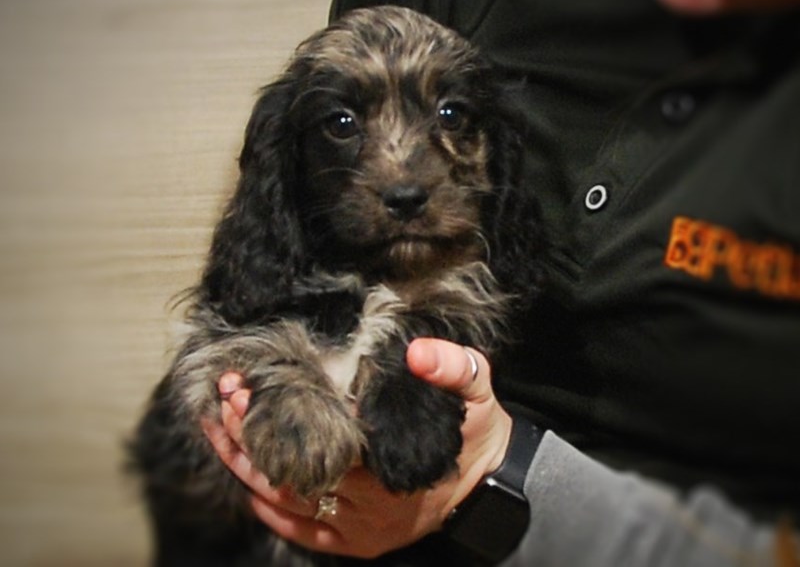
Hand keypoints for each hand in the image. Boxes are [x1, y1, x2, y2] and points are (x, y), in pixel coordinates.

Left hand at [202, 338, 512, 558]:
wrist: (490, 484)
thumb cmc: (476, 432)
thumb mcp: (478, 392)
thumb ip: (455, 368)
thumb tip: (420, 353)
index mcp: (388, 467)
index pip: (316, 443)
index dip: (274, 417)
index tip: (244, 386)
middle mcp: (368, 506)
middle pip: (291, 473)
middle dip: (250, 434)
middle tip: (225, 396)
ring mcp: (360, 529)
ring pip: (287, 502)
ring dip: (248, 465)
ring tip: (219, 425)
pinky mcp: (357, 542)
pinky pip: (302, 531)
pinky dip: (270, 509)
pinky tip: (245, 481)